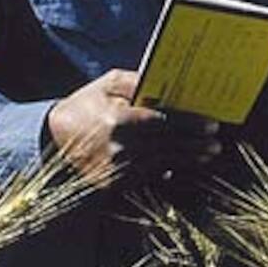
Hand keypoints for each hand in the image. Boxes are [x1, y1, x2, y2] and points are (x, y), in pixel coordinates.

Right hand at [46, 69, 221, 186]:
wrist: (52, 139)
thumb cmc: (84, 106)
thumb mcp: (106, 85)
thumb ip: (136, 82)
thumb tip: (167, 84)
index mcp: (119, 120)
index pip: (164, 121)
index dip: (190, 123)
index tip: (211, 124)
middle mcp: (120, 147)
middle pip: (168, 144)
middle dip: (195, 143)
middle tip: (216, 141)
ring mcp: (117, 169)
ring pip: (162, 162)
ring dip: (188, 159)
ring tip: (207, 154)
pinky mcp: (113, 184)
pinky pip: (147, 177)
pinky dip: (166, 170)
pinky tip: (182, 165)